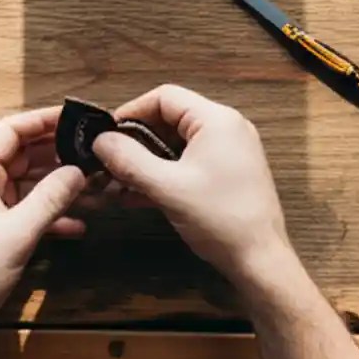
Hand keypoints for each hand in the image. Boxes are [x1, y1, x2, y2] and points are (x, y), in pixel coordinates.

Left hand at [0, 107, 85, 340]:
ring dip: (58, 187)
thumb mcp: (17, 234)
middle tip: (94, 153)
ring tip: (94, 186)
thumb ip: (50, 198)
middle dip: (57, 154)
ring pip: (27, 184)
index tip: (77, 119)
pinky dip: (49, 215)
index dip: (43, 121)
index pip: (10, 130)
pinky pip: (24, 211)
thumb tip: (79, 170)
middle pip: (21, 155)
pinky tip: (78, 225)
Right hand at [93, 85, 293, 284]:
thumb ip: (128, 160)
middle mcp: (226, 128)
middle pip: (170, 119)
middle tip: (108, 162)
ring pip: (177, 144)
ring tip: (118, 183)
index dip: (130, 112)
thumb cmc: (217, 218)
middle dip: (136, 141)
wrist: (259, 260)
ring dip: (147, 162)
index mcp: (216, 120)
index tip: (105, 136)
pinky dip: (164, 174)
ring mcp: (230, 152)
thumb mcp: (166, 187)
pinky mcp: (228, 174)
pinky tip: (138, 195)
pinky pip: (189, 164)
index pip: (164, 97)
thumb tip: (99, 140)